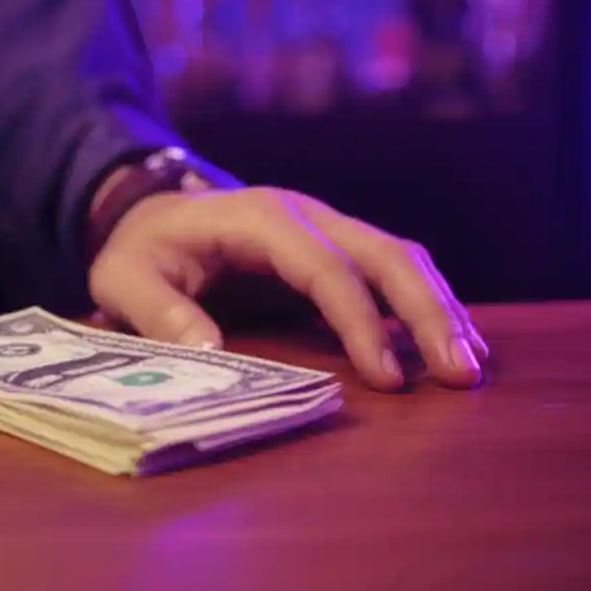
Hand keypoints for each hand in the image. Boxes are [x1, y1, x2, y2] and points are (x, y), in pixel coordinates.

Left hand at [88, 186, 487, 390]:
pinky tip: (448, 347)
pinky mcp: (335, 251)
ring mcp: (327, 230)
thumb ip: (155, 309)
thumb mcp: (122, 278)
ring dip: (439, 310)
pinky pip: (391, 273)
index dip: (359, 320)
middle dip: (428, 312)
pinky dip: (424, 306)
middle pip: (385, 255)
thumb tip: (207, 352)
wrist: (151, 214)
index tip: (386, 377)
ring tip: (469, 366)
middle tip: (460, 373)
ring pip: (401, 260)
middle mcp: (307, 216)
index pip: (325, 267)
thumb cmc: (140, 250)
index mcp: (259, 219)